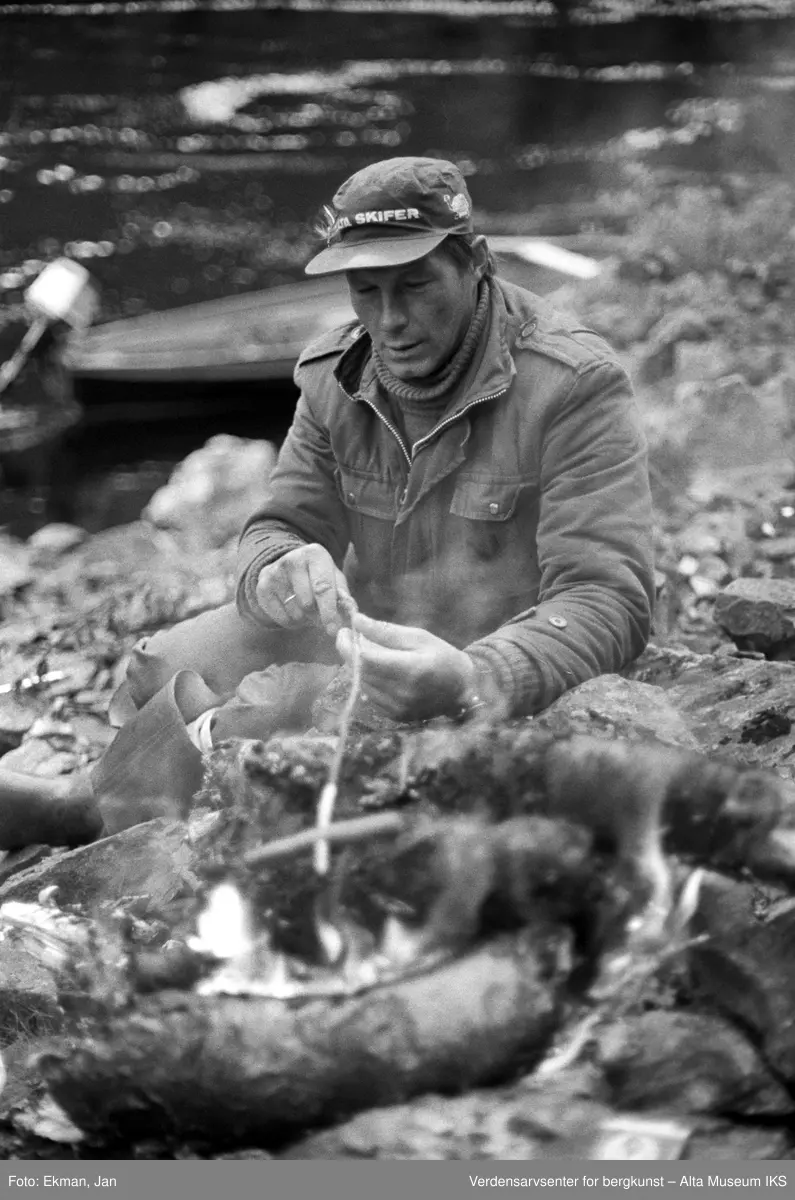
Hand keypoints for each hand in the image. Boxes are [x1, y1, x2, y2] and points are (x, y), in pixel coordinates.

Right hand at [255, 544, 354, 636]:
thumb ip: (344, 597)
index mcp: (315, 554)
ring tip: (306, 609)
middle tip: (320, 616)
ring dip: (304, 618)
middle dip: (317, 616)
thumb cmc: (318, 575)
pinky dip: (290, 621)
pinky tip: (293, 610)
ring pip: (294, 612)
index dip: (329, 611)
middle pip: (307, 602)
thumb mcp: (334, 579)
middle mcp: (293, 559)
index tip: (333, 630)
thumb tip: (352, 616)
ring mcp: (274, 573)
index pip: (323, 587)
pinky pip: (280, 617)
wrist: (288, 567)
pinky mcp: (262, 587)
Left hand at [336, 613, 476, 721]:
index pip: (366, 659)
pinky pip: (370, 696)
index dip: (349, 645)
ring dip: (358, 667)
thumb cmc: (443, 657)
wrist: (462, 689)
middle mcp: (401, 693)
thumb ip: (386, 632)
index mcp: (410, 670)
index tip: (344, 630)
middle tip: (350, 637)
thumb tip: (357, 621)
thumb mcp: (418, 637)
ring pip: (362, 685)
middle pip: (360, 672)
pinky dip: (368, 681)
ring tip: (366, 652)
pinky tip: (377, 671)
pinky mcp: (395, 716)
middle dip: (349, 653)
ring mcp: (397, 709)